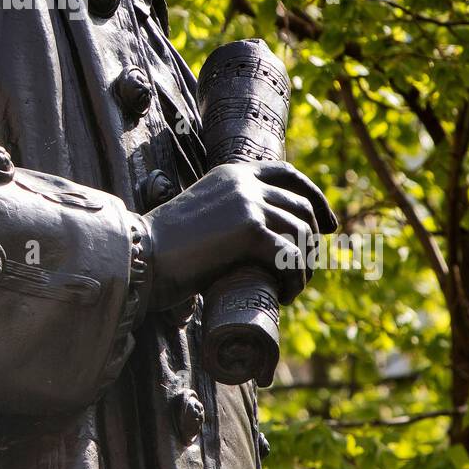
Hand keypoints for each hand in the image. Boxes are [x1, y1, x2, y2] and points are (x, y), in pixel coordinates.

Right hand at [146, 161, 337, 311]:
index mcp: (232, 173)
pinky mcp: (250, 230)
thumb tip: (251, 246)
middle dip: (313, 240)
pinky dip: (295, 279)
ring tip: (289, 287)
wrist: (140, 255)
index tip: (328, 224)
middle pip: (301, 206)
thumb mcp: (201, 217)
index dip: (314, 197)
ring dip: (304, 265)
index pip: (288, 174)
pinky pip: (291, 255)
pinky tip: (284, 295)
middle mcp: (244, 182)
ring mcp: (249, 203)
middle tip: (305, 270)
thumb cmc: (163, 247)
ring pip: (301, 232)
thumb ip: (226, 218)